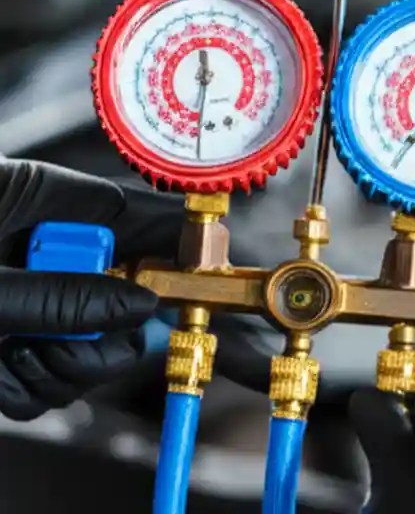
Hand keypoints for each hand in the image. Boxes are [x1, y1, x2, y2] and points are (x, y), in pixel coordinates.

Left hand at [0, 160, 178, 419]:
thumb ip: (61, 295)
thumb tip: (142, 307)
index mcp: (41, 201)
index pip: (143, 213)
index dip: (187, 246)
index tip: (218, 282)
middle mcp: (44, 245)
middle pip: (128, 294)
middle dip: (102, 338)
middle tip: (58, 347)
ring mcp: (31, 293)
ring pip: (93, 346)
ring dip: (58, 369)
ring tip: (8, 358)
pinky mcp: (12, 336)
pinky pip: (50, 378)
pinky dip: (25, 389)